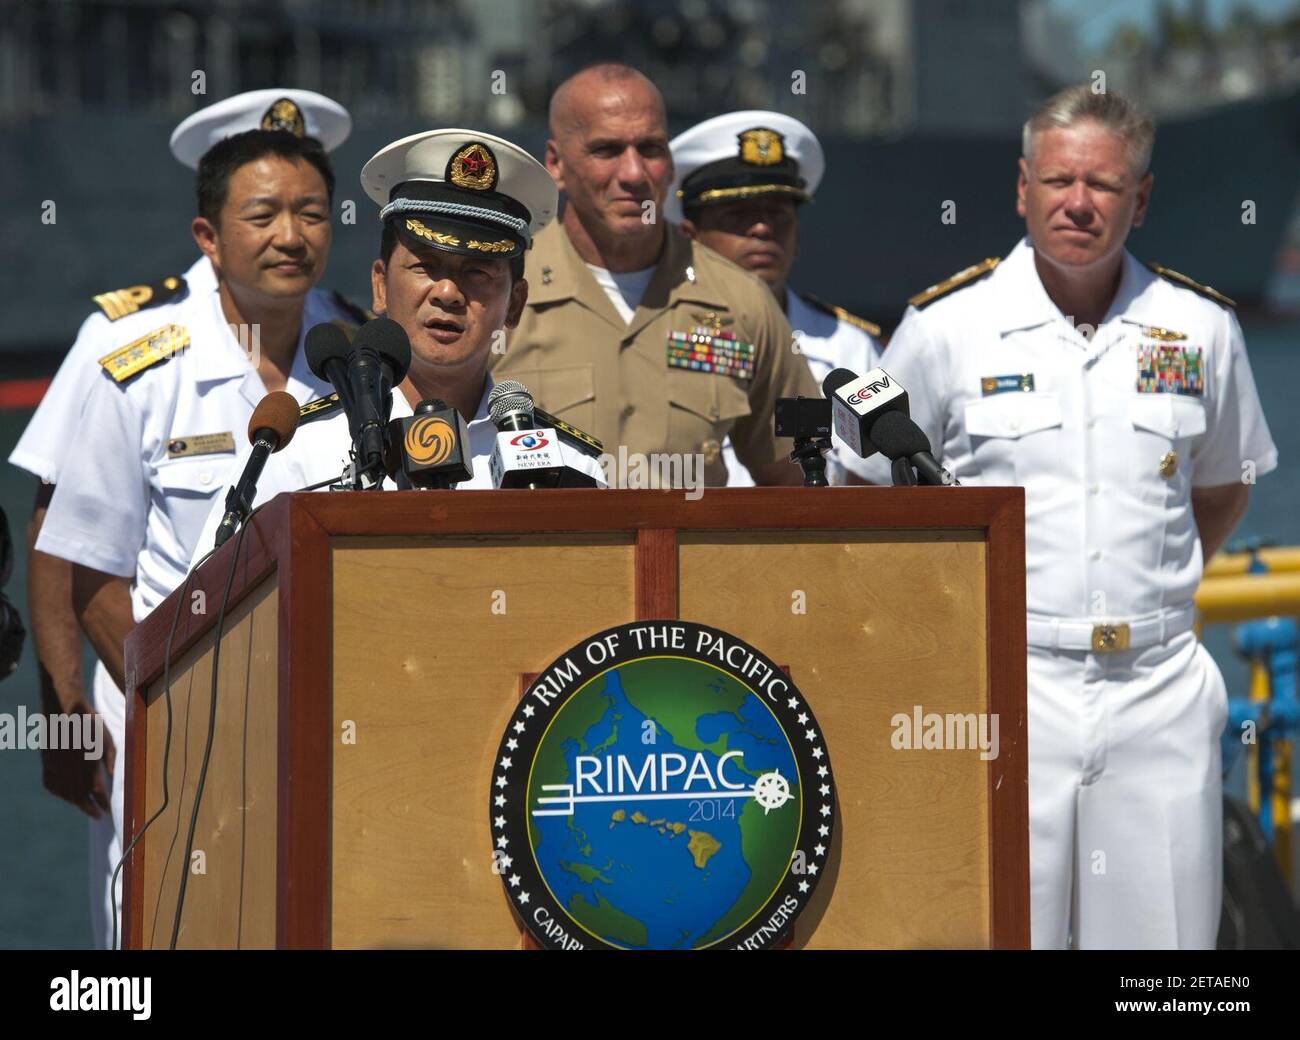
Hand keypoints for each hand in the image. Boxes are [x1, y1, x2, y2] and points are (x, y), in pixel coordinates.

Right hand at [39, 695, 116, 819]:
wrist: (63, 709)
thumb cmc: (90, 721)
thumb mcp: (107, 736)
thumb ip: (110, 757)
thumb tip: (111, 776)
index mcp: (87, 760)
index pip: (96, 790)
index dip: (103, 803)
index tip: (109, 811)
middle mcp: (70, 767)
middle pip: (79, 796)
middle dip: (89, 808)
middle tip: (98, 815)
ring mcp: (56, 766)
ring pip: (64, 792)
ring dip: (75, 803)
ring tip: (86, 807)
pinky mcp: (46, 762)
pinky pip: (51, 784)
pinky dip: (60, 793)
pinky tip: (68, 795)